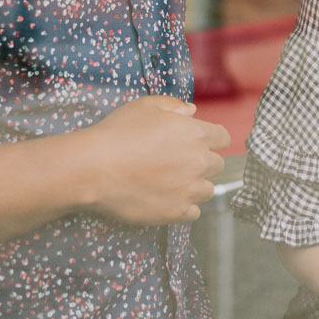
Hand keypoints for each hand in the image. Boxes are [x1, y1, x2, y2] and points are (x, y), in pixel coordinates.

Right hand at [75, 96, 229, 223]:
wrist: (96, 168)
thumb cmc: (119, 131)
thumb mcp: (145, 106)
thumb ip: (173, 105)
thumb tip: (192, 111)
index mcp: (196, 133)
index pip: (223, 138)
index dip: (211, 139)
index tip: (197, 143)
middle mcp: (199, 162)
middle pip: (217, 165)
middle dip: (202, 162)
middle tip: (178, 162)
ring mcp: (189, 190)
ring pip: (207, 190)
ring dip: (195, 186)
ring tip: (172, 183)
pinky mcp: (177, 212)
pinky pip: (193, 212)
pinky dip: (183, 207)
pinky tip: (167, 199)